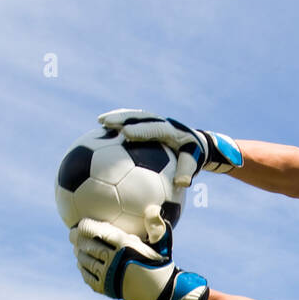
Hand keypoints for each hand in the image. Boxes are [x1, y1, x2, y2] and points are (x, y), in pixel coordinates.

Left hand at [70, 218, 209, 299]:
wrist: (162, 291)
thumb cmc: (161, 263)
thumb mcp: (161, 243)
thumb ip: (155, 225)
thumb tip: (153, 208)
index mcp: (125, 245)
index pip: (96, 231)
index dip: (84, 226)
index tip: (81, 223)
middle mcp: (114, 259)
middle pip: (86, 245)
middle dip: (76, 238)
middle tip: (72, 233)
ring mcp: (108, 275)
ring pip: (85, 261)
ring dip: (78, 253)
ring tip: (77, 248)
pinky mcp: (106, 289)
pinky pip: (88, 277)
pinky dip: (83, 269)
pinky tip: (82, 264)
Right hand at [97, 108, 242, 186]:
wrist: (197, 144)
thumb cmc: (194, 156)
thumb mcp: (193, 163)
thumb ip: (187, 171)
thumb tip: (182, 183)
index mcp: (171, 131)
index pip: (154, 128)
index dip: (140, 130)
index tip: (125, 133)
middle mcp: (162, 121)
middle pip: (140, 116)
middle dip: (123, 118)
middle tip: (106, 122)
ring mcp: (154, 120)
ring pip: (134, 115)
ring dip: (118, 117)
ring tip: (101, 121)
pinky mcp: (149, 123)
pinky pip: (132, 120)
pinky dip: (119, 123)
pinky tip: (103, 130)